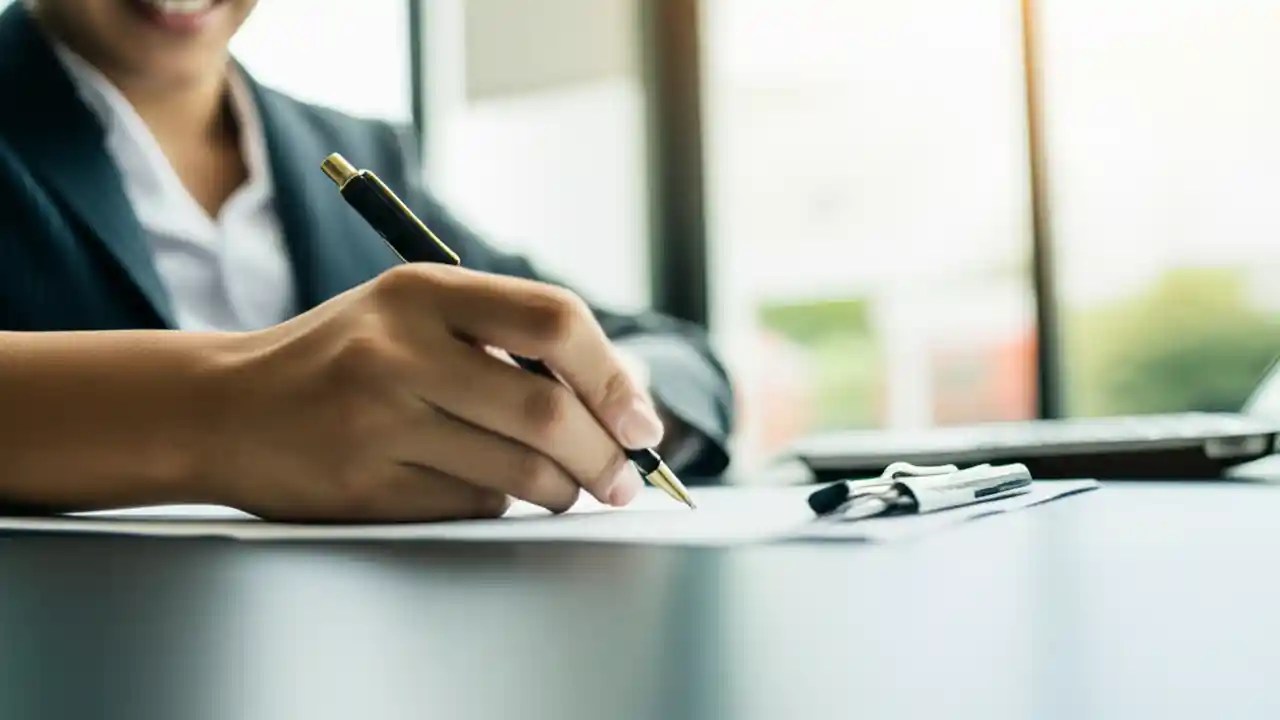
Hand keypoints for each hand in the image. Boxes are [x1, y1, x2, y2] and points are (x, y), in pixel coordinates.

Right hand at [203, 264, 664, 521]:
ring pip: (518, 472)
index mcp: (423, 290)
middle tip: (621, 479)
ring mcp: (375, 421)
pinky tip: (483, 486)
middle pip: (546, 412)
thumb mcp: (415, 314)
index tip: (641, 422)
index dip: (614, 376)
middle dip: (604, 456)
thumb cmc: (346, 358)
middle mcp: (398, 349)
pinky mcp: (363, 486)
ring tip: (563, 486)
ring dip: (560, 489)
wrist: (226, 407)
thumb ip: (508, 340)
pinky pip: (471, 505)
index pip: (553, 321)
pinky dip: (499, 503)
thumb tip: (623, 403)